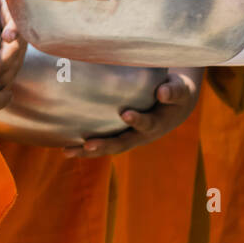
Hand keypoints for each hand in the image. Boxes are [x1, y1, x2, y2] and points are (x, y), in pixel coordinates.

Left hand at [0, 0, 27, 91]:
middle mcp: (17, 31)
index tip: (7, 37)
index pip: (17, 20)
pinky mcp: (11, 61)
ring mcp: (16, 48)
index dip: (15, 28)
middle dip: (3, 62)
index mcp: (12, 13)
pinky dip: (3, 83)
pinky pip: (11, 74)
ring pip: (14, 64)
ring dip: (2, 76)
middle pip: (16, 48)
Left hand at [64, 67, 199, 157]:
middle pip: (121, 143)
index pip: (147, 123)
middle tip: (88, 145)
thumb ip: (173, 91)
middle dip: (104, 145)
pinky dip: (83, 147)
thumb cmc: (175, 93)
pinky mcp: (117, 136)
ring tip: (66, 152)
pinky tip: (64, 146)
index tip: (126, 114)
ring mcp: (128, 138)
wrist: (174, 106)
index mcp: (156, 123)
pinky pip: (100, 144)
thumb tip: (162, 91)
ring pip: (107, 148)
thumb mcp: (179, 90)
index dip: (137, 120)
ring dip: (87, 151)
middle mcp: (140, 136)